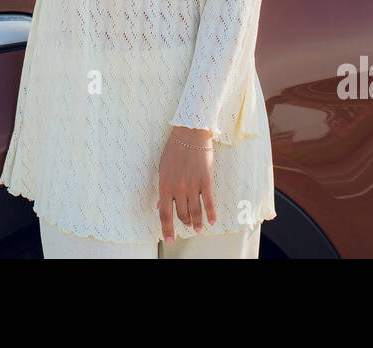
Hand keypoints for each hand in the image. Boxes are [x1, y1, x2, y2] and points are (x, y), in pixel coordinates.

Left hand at [157, 125, 216, 243]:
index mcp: (164, 185)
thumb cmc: (174, 149)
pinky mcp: (206, 181)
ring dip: (196, 222)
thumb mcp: (163, 168)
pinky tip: (212, 222)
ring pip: (195, 212)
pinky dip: (211, 214)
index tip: (169, 240)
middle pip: (181, 214)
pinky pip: (209, 203)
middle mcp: (178, 188)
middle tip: (187, 226)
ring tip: (198, 228)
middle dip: (184, 223)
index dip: (166, 229)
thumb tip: (160, 206)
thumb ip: (163, 188)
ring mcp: (192, 186)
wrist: (190, 133)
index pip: (164, 214)